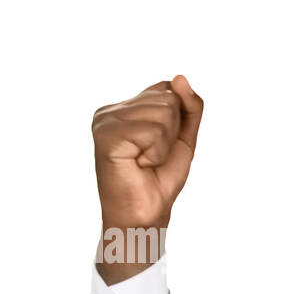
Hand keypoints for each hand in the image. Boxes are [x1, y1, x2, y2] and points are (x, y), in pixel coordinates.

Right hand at [92, 75, 202, 281]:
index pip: (167, 90)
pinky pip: (154, 130)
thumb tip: (180, 77)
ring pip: (163, 112)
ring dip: (165, 145)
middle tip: (152, 158)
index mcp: (123, 108)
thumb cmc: (159, 180)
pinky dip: (156, 152)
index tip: (160, 147)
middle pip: (167, 99)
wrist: (145, 215)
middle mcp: (110, 111)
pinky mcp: (106, 135)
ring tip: (145, 162)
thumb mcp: (183, 139)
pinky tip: (139, 164)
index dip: (176, 122)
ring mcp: (105, 121)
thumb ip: (189, 108)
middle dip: (172, 134)